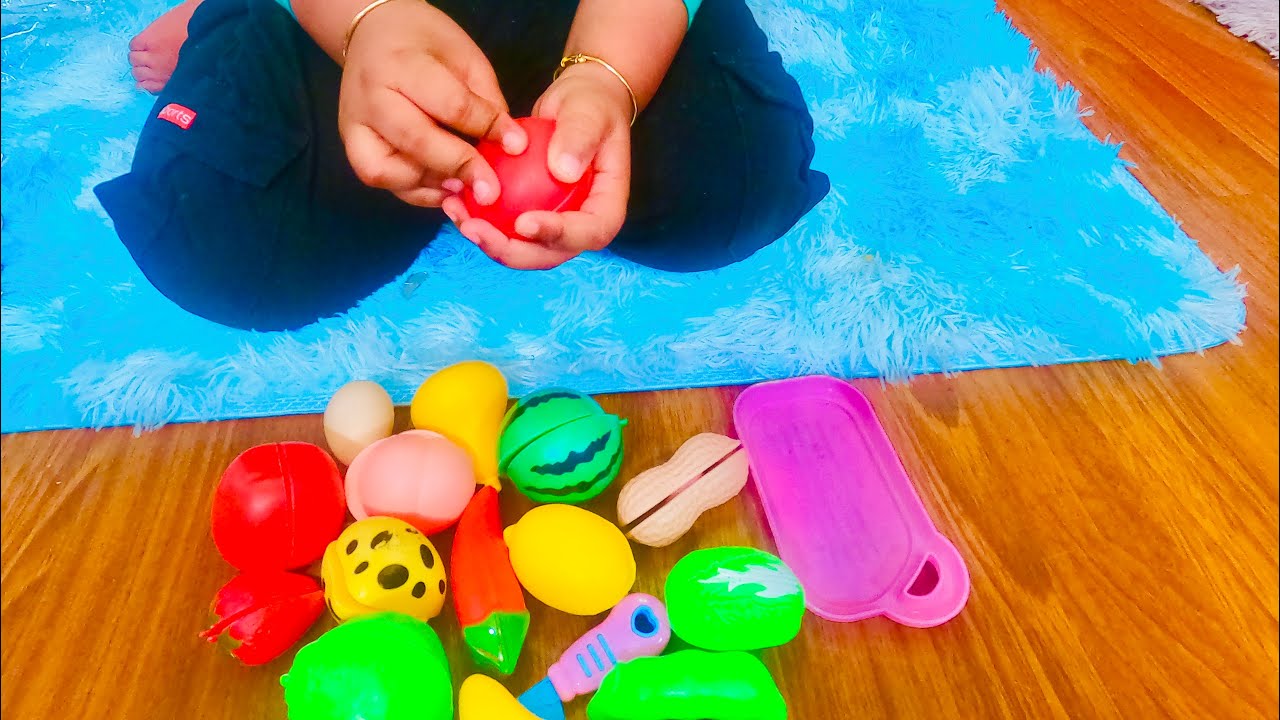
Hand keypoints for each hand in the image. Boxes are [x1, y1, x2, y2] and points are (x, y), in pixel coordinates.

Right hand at [339, 0, 527, 207]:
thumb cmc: (425, 44)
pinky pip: (383, 181)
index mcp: (401, 64)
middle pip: (417, 142)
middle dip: (459, 167)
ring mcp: (355, 127)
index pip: (450, 105)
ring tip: (466, 188)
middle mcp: (371, 98)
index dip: (487, 128)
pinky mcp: (352, 147)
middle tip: (490, 190)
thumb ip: (484, 101)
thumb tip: (507, 146)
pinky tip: (445, 190)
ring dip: (433, 186)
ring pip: (391, 172)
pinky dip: (417, 192)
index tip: (517, 146)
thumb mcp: (464, 57)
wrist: (373, 35)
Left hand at [442, 61, 632, 269]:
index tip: (524, 222)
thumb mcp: (589, 112)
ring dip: (489, 241)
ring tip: (458, 217)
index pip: (591, 232)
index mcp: (606, 204)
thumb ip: (579, 137)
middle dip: (512, 251)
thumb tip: (563, 171)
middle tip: (475, 229)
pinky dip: (481, 221)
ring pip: (524, 248)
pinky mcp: (532, 214)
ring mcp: (556, 221)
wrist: (578, 105)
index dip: (559, 235)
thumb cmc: (591, 106)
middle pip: (551, 253)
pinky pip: (506, 228)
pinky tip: (453, 203)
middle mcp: (582, 222)